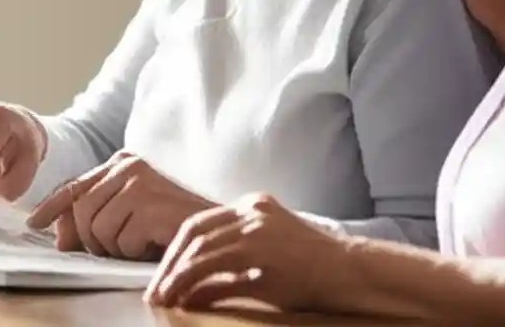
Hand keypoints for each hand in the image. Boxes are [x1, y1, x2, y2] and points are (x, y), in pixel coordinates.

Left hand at [26, 151, 215, 259]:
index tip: (34, 224)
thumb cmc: (167, 225)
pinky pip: (120, 241)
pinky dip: (133, 251)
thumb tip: (58, 237)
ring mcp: (139, 182)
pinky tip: (152, 243)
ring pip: (97, 228)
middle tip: (117, 247)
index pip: (75, 185)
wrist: (215, 228)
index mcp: (121, 163)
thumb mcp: (124, 219)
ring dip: (115, 247)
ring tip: (139, 242)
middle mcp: (128, 166)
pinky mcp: (149, 204)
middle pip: (81, 211)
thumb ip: (90, 221)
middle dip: (90, 239)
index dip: (52, 207)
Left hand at [145, 194, 355, 311]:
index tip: (163, 275)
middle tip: (155, 289)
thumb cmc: (311, 271)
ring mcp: (255, 227)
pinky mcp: (260, 248)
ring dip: (176, 276)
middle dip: (169, 263)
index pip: (199, 223)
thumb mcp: (263, 263)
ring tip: (163, 297)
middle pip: (192, 231)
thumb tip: (190, 293)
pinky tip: (183, 298)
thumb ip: (227, 271)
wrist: (349, 271)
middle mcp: (250, 210)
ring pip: (199, 248)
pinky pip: (214, 265)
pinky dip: (193, 283)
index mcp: (251, 206)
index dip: (175, 250)